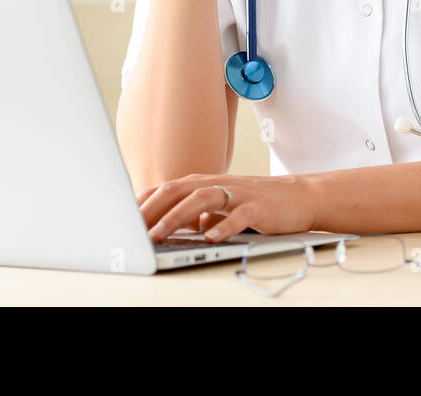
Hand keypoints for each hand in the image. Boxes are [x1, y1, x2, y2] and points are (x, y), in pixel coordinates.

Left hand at [137, 173, 316, 242]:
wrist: (298, 197)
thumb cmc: (254, 203)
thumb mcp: (219, 206)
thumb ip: (192, 213)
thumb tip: (162, 227)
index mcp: (204, 183)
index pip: (166, 189)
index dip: (143, 202)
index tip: (121, 218)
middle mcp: (217, 185)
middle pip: (177, 190)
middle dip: (152, 209)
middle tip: (132, 229)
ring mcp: (238, 195)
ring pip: (202, 200)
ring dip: (177, 217)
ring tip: (159, 234)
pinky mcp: (258, 208)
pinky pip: (238, 217)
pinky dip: (222, 227)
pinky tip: (209, 237)